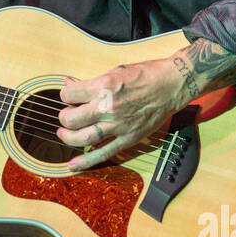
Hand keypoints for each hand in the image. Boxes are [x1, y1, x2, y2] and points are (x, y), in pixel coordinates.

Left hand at [56, 58, 187, 171]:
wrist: (171, 84)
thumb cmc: (145, 74)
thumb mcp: (114, 71)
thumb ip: (91, 82)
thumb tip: (70, 85)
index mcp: (104, 87)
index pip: (69, 95)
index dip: (65, 95)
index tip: (69, 96)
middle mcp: (109, 107)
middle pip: (72, 119)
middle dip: (64, 118)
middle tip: (66, 116)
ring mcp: (119, 125)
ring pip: (83, 138)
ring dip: (68, 138)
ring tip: (64, 134)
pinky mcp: (129, 138)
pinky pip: (104, 153)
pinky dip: (87, 161)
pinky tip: (73, 165)